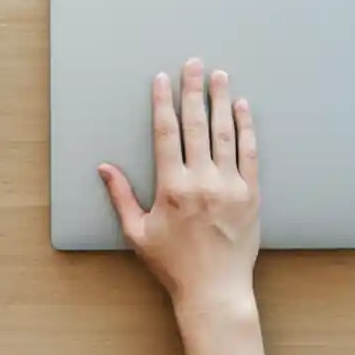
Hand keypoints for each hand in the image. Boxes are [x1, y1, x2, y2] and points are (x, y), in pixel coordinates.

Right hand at [98, 58, 260, 308]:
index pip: (166, 133)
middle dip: (194, 90)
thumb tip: (104, 167)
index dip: (163, 102)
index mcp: (171, 187)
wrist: (215, 290)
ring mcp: (229, 186)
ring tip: (220, 75)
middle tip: (193, 63)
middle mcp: (201, 181)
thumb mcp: (137, 232)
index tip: (162, 79)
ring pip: (224, 133)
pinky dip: (246, 128)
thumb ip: (120, 196)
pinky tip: (242, 108)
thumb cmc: (172, 265)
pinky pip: (249, 153)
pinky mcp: (250, 195)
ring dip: (222, 100)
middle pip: (196, 124)